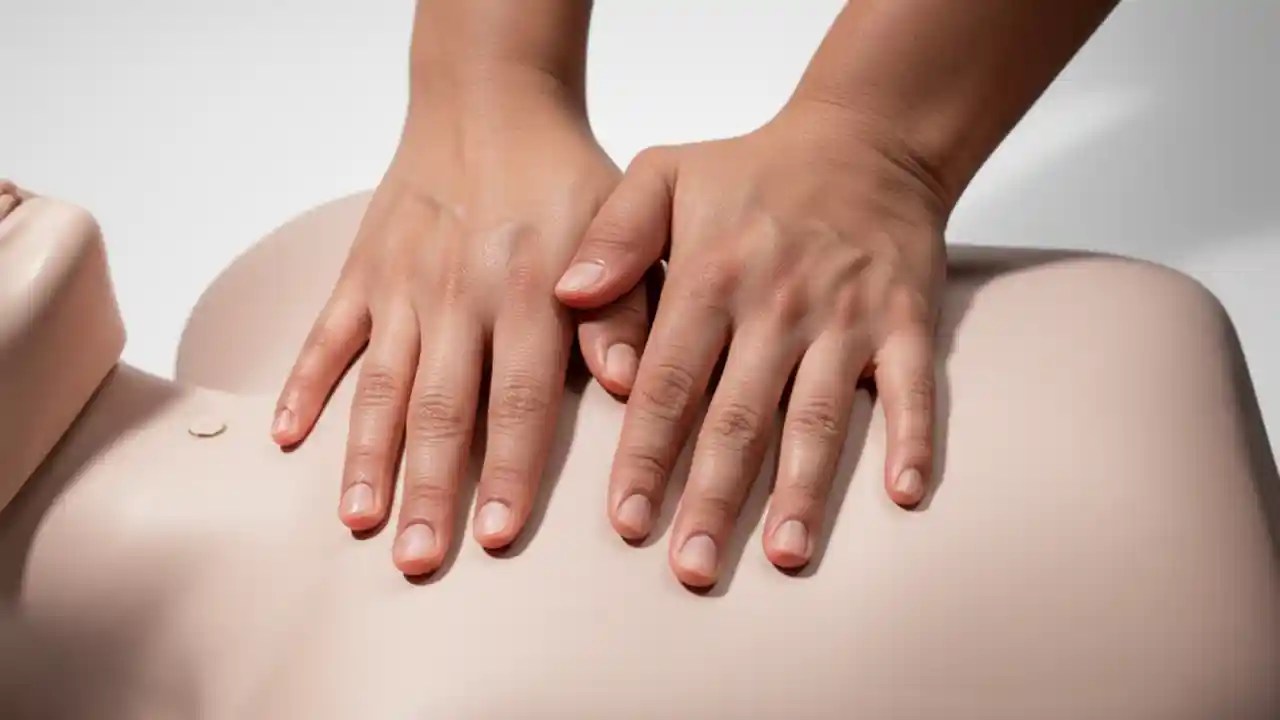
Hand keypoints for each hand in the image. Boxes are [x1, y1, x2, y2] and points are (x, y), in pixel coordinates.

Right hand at [272, 86, 643, 574]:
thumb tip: (625, 383)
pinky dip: (304, 384)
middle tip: (418, 561)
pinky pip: (326, 334)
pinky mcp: (362, 270)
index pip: (520, 400)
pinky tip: (287, 438)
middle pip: (443, 410)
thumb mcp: (619, 227)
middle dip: (430, 491)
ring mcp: (403, 285)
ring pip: (380, 384)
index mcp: (530, 291)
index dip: (509, 472)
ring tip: (359, 522)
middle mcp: (461, 295)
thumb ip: (625, 308)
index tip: (495, 538)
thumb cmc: (565, 179)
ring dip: (366, 457)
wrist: (490, 104)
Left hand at [556, 103, 948, 586]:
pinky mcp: (906, 322)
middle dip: (713, 499)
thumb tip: (564, 293)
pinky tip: (903, 496)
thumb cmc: (752, 169)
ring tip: (785, 557)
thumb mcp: (664, 172)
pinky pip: (914, 388)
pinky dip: (911, 439)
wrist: (864, 139)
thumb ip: (612, 233)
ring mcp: (846, 318)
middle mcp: (777, 304)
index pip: (667, 382)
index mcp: (710, 275)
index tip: (625, 523)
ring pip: (819, 418)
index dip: (645, 455)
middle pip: (738, 417)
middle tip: (692, 569)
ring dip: (803, 491)